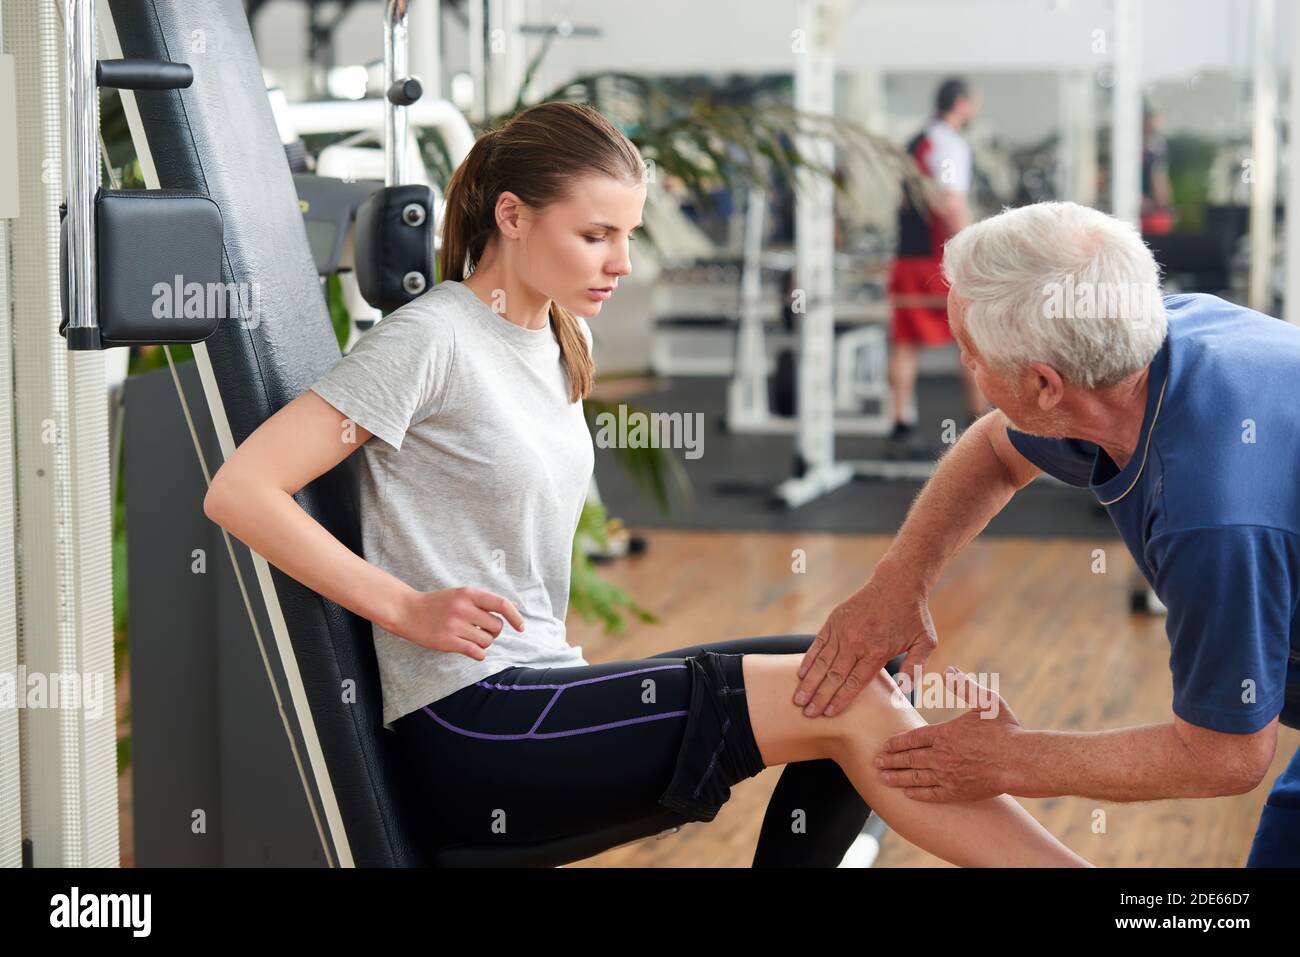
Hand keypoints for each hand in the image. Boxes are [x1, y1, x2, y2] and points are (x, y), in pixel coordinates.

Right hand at [396, 586, 523, 658]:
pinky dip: (479, 654)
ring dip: (484, 642)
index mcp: (468, 593)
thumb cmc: (438, 603)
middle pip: (496, 626)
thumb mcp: (461, 594)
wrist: (407, 611)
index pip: (501, 604)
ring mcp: (454, 625)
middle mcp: (462, 608)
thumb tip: (514, 606)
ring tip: (471, 637)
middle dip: (493, 631)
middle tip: (481, 630)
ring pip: (487, 641)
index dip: (515, 616)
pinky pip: (476, 652)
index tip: (521, 627)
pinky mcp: (447, 642)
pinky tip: (473, 650)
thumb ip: (485, 601)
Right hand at [794, 566, 937, 716]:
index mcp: (878, 651)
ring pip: (822, 661)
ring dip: (809, 682)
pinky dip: (809, 659)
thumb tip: (904, 693)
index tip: (828, 714)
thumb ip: (915, 667)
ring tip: (798, 699)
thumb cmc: (913, 616)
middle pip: (834, 676)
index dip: (840, 699)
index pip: (855, 682)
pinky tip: (801, 674)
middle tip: (807, 714)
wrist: (898, 582)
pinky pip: (819, 643)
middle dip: (819, 697)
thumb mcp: (925, 641)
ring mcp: (843, 630)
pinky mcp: (834, 620)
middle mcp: (857, 641)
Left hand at [875, 666, 1022, 801]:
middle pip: (909, 758)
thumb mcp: (986, 702)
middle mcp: (941, 755)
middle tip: (876, 762)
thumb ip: (964, 687)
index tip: (884, 746)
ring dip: (897, 777)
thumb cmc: (1006, 730)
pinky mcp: (958, 791)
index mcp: (945, 734)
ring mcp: (948, 775)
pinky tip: (908, 793)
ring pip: (916, 777)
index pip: (912, 738)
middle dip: (890, 760)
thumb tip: (949, 670)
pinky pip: (932, 794)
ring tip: (883, 778)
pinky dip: (918, 793)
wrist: (1021, 761)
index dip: (896, 743)